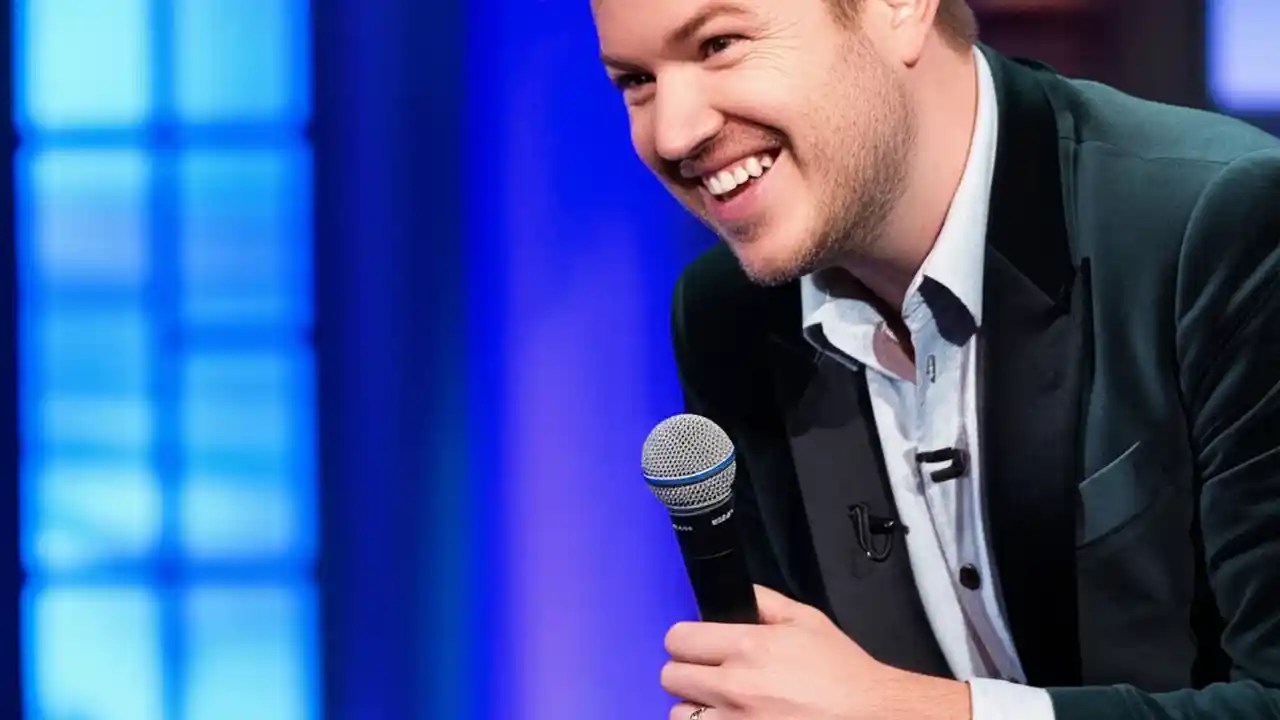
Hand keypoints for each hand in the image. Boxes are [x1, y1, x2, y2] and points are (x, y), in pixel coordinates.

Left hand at [662, 585, 971, 719]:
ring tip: (720, 705)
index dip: (686, 641)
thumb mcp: (806, 619)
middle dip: (688, 673)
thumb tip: (734, 594)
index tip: (697, 646)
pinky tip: (728, 718)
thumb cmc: (840, 671)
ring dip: (695, 708)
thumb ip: (763, 602)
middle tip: (709, 676)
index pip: (678, 638)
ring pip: (679, 713)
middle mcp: (734, 686)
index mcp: (747, 645)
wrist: (868, 714)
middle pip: (671, 677)